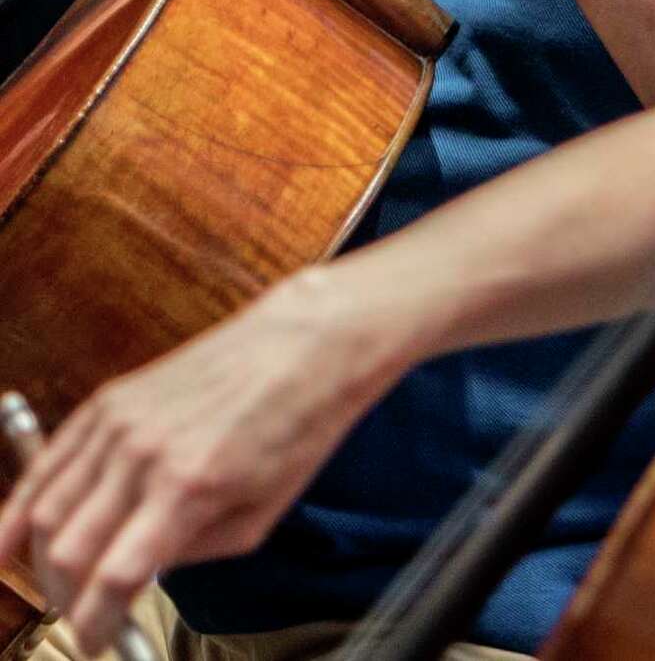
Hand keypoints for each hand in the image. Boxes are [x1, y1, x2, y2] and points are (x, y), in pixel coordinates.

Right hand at [0, 273, 371, 655]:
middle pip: (65, 550)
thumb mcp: (259, 518)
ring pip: (45, 507)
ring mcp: (122, 421)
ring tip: (58, 581)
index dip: (94, 625)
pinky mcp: (113, 397)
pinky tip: (13, 533)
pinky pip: (50, 457)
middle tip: (83, 612)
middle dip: (65, 597)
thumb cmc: (296, 426)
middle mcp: (144, 453)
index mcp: (188, 489)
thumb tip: (137, 579)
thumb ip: (190, 555)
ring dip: (38, 557)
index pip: (111, 580)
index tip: (96, 641)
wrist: (305, 343)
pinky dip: (23, 501)